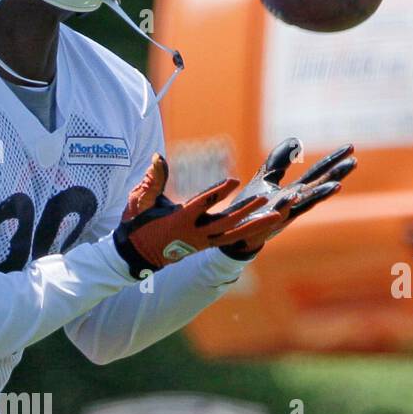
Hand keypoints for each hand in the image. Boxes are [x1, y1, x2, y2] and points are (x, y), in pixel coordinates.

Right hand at [112, 152, 282, 277]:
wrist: (136, 256)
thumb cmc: (138, 226)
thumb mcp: (140, 203)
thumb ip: (152, 181)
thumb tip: (158, 157)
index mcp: (178, 221)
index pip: (201, 206)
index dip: (217, 193)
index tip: (233, 181)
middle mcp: (194, 234)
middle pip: (224, 223)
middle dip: (244, 211)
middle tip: (263, 199)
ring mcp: (202, 242)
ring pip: (233, 234)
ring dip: (254, 224)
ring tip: (275, 214)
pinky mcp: (206, 244)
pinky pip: (232, 239)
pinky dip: (249, 232)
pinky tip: (264, 223)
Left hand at [219, 139, 356, 259]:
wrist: (233, 230)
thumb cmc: (252, 205)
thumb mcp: (266, 177)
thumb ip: (279, 160)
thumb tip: (297, 141)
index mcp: (294, 191)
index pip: (317, 173)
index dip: (333, 160)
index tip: (351, 147)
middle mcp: (293, 202)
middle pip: (318, 187)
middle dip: (336, 175)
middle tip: (354, 162)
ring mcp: (282, 213)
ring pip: (305, 204)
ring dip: (320, 195)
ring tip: (337, 186)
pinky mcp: (266, 221)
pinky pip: (277, 213)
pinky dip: (285, 205)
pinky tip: (293, 195)